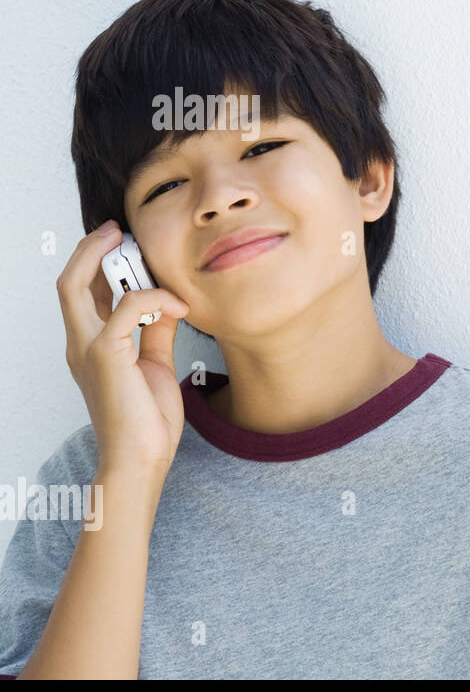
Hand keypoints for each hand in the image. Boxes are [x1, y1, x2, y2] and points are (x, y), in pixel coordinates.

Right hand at [57, 221, 191, 478]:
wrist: (142, 461)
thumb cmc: (147, 422)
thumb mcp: (155, 366)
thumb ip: (155, 333)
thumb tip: (166, 303)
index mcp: (90, 346)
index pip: (82, 294)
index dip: (97, 263)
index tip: (123, 243)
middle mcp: (80, 344)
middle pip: (67, 280)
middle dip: (90, 248)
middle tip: (118, 230)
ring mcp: (88, 349)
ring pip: (75, 284)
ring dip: (106, 258)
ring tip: (136, 247)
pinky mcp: (106, 355)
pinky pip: (126, 307)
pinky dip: (154, 297)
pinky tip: (180, 306)